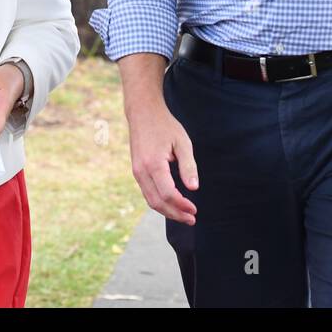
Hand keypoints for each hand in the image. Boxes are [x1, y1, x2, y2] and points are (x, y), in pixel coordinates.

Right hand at [128, 99, 197, 224]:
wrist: (142, 112)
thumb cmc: (165, 125)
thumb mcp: (182, 142)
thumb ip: (188, 166)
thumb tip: (193, 188)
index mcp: (153, 164)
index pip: (167, 194)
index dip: (182, 205)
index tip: (195, 210)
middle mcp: (141, 171)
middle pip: (157, 202)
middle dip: (175, 214)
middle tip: (192, 219)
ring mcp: (136, 172)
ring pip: (150, 200)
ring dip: (167, 211)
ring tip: (184, 215)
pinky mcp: (136, 171)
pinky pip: (147, 192)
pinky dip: (160, 202)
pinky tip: (172, 203)